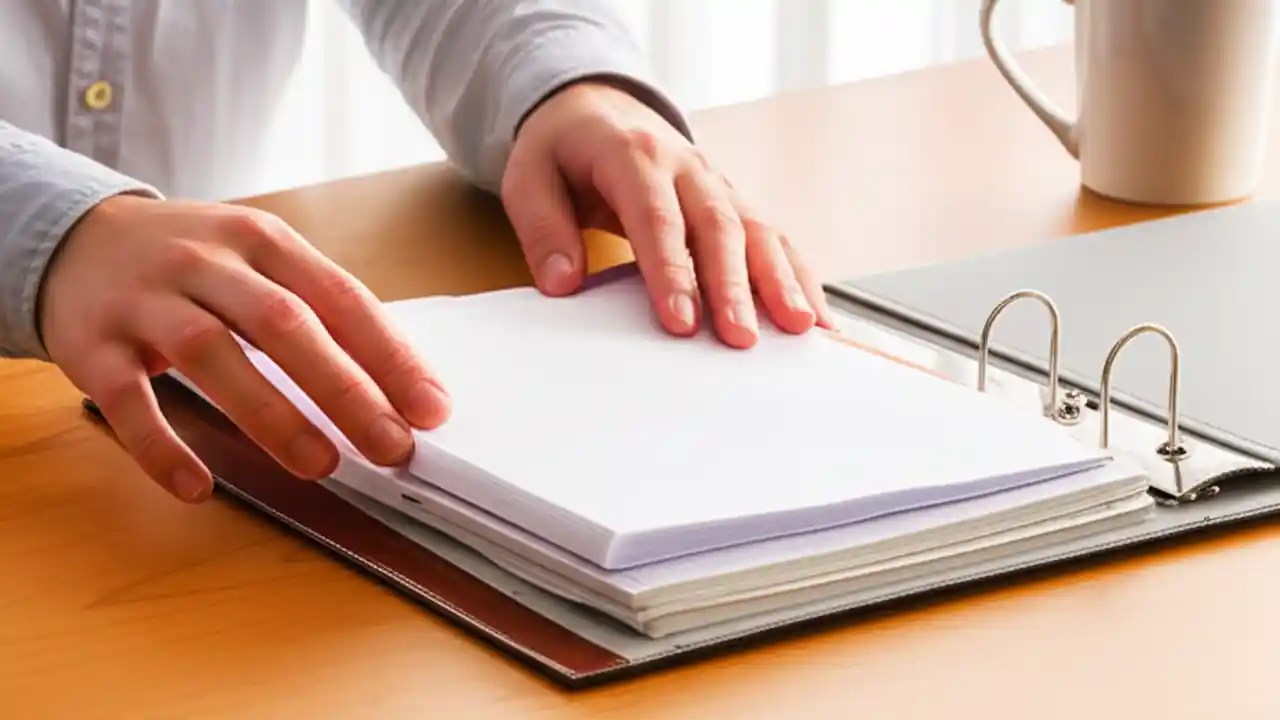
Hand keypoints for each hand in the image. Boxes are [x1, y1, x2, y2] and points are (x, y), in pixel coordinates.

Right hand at [40, 196, 449, 502]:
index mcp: (263, 242)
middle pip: (284, 323)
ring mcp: (146, 301)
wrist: (73, 239)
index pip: (340, 296)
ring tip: (320, 465)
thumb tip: (400, 385)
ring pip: (212, 354)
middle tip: (390, 446)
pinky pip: (130, 400)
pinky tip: (199, 485)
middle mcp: (206, 263)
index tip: (431, 408)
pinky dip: (163, 447)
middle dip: (345, 389)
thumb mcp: (261, 262)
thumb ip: (322, 313)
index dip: (390, 355)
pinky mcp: (94, 345)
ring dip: (271, 416)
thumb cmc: (195, 265)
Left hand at [502, 80, 834, 347]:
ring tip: (799, 329)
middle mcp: (686, 166)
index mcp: (632, 155)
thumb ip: (542, 228)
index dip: (670, 271)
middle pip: (718, 226)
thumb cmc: (562, 151)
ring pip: (758, 230)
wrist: (598, 107)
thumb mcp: (527, 176)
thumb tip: (562, 283)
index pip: (656, 217)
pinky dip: (798, 276)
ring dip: (780, 281)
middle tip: (741, 338)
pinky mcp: (734, 202)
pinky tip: (815, 317)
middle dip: (734, 286)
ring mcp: (718, 183)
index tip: (680, 322)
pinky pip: (774, 238)